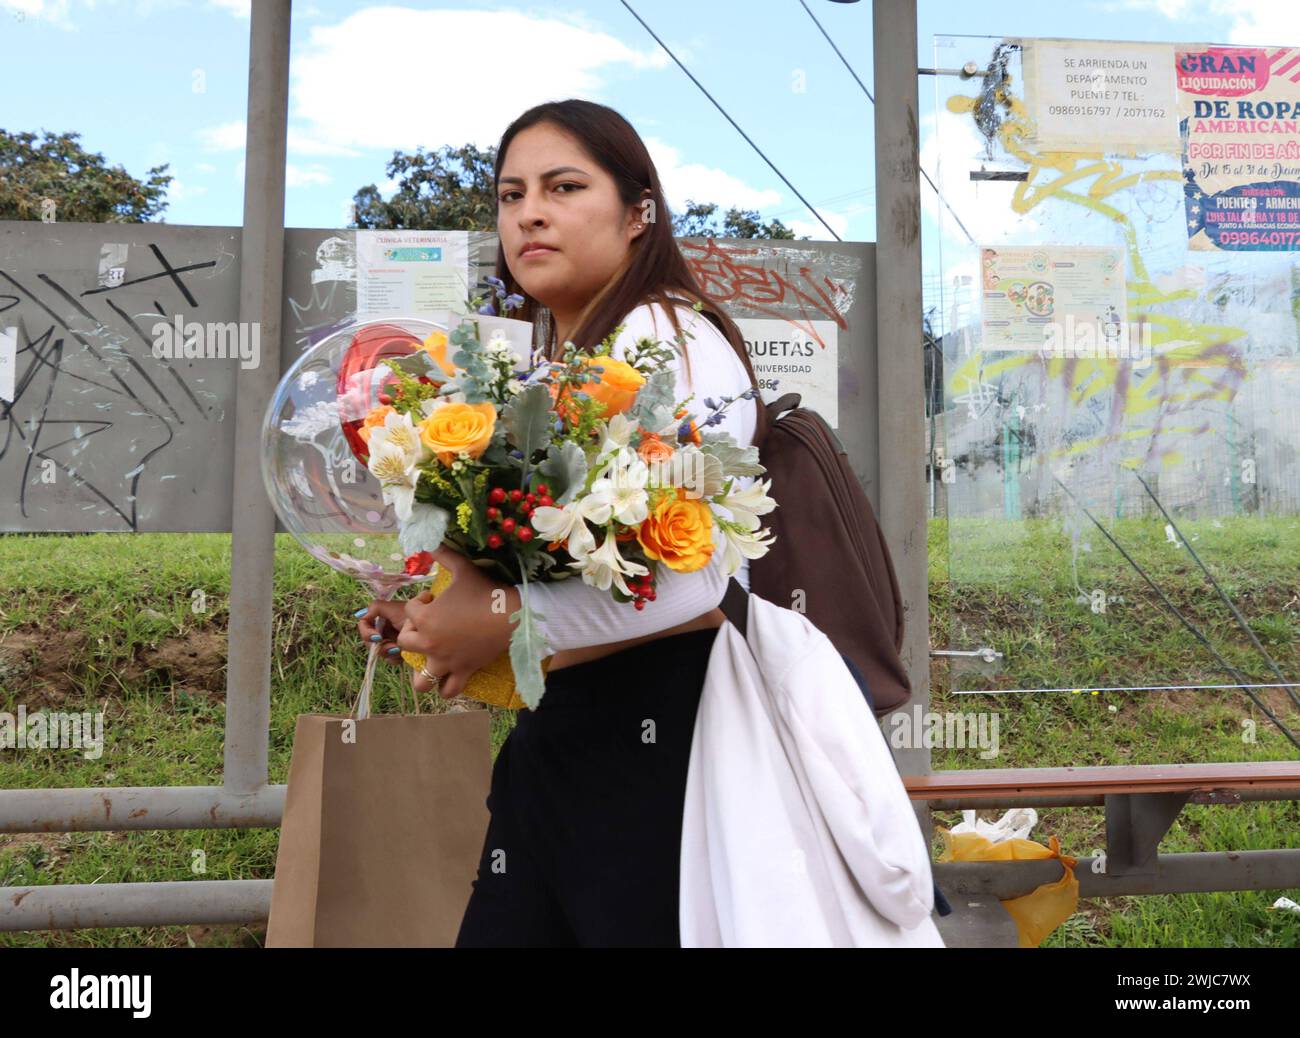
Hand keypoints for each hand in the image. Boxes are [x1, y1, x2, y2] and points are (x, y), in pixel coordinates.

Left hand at [359, 546, 519, 701]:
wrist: (515, 615)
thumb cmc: (487, 591)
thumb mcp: (463, 568)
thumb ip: (443, 554)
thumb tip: (430, 541)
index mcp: (425, 618)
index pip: (411, 609)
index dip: (421, 601)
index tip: (435, 597)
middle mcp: (430, 643)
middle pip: (406, 642)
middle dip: (415, 631)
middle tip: (432, 623)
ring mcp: (446, 661)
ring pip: (420, 679)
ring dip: (422, 670)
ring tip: (433, 657)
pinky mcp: (464, 671)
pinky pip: (448, 690)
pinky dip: (445, 687)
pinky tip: (450, 674)